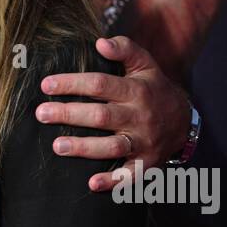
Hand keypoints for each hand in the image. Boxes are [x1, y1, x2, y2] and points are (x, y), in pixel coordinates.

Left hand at [36, 35, 191, 190]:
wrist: (184, 121)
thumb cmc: (153, 88)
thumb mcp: (145, 64)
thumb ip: (124, 49)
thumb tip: (100, 42)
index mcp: (136, 90)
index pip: (100, 84)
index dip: (72, 83)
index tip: (46, 85)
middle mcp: (139, 116)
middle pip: (101, 116)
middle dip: (69, 115)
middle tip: (41, 114)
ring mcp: (144, 142)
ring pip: (113, 146)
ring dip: (84, 148)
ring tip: (57, 146)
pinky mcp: (147, 163)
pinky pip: (130, 175)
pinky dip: (113, 181)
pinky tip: (92, 184)